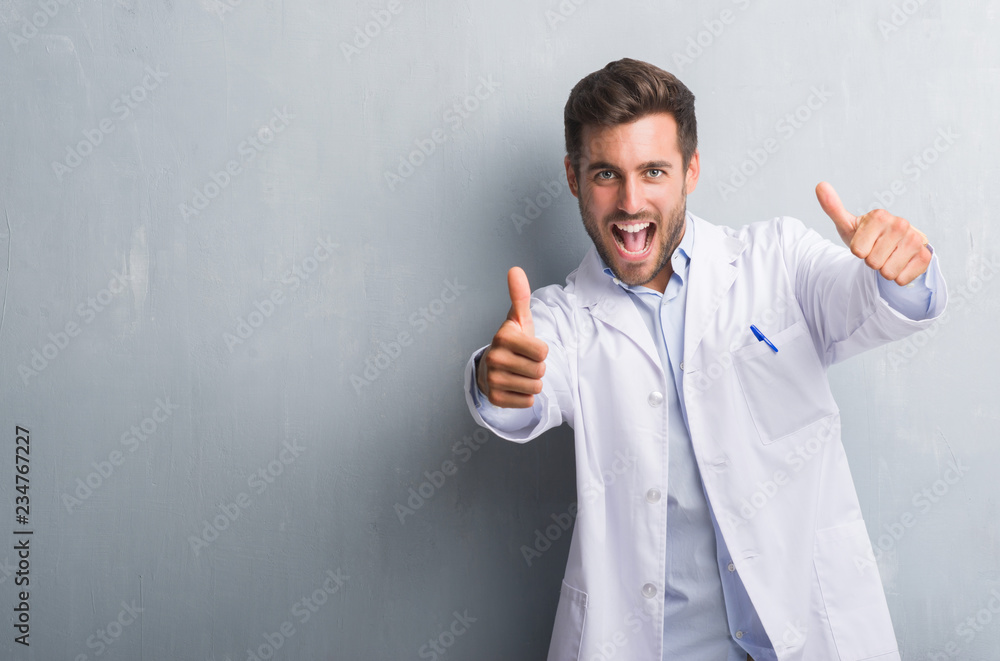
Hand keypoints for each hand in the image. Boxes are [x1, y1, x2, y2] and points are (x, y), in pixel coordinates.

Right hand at [476, 267, 548, 407]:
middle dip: (537, 368)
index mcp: (503, 337)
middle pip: (540, 370)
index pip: (543, 351)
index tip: (528, 347)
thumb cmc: (512, 343)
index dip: (540, 350)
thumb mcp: (518, 319)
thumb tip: (515, 269)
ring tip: (519, 374)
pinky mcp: (495, 399)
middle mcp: (495, 358)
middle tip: (523, 363)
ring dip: (532, 382)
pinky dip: (525, 397)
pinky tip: (514, 387)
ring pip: (535, 387)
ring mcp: (493, 380)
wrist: (491, 369)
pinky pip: (527, 402)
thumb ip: (520, 295)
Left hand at [815, 181, 931, 285]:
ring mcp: (915, 240)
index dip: (858, 252)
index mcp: (879, 216)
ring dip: (884, 270)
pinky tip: (900, 263)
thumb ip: (832, 207)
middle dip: (871, 261)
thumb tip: (820, 185)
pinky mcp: (925, 256)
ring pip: (887, 273)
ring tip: (888, 257)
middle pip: (872, 263)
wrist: (892, 246)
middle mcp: (900, 224)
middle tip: (877, 251)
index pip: (857, 251)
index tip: (865, 243)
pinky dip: (898, 277)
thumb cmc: (867, 236)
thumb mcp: (848, 224)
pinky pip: (902, 279)